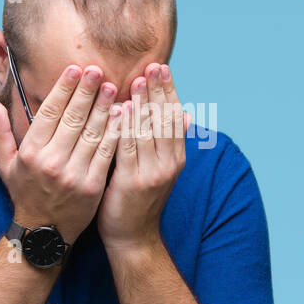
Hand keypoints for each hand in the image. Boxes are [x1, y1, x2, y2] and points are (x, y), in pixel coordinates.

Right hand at [0, 64, 122, 244]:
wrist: (44, 233)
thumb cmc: (24, 194)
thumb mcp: (5, 165)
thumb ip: (0, 132)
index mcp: (31, 153)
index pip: (49, 113)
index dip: (63, 89)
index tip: (74, 69)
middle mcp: (51, 162)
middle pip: (73, 118)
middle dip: (86, 91)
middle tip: (98, 70)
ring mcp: (74, 174)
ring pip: (93, 132)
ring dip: (104, 107)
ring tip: (113, 87)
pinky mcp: (93, 185)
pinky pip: (107, 152)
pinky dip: (116, 131)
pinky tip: (123, 115)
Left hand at [97, 63, 191, 251]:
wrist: (132, 237)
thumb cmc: (136, 200)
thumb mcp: (156, 169)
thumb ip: (163, 142)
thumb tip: (182, 113)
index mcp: (175, 156)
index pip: (173, 116)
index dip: (168, 91)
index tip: (161, 68)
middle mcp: (169, 162)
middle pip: (165, 119)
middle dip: (159, 91)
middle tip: (152, 66)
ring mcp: (154, 173)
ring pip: (150, 131)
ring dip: (144, 104)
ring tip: (137, 82)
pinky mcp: (134, 182)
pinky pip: (129, 149)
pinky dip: (126, 128)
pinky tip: (121, 111)